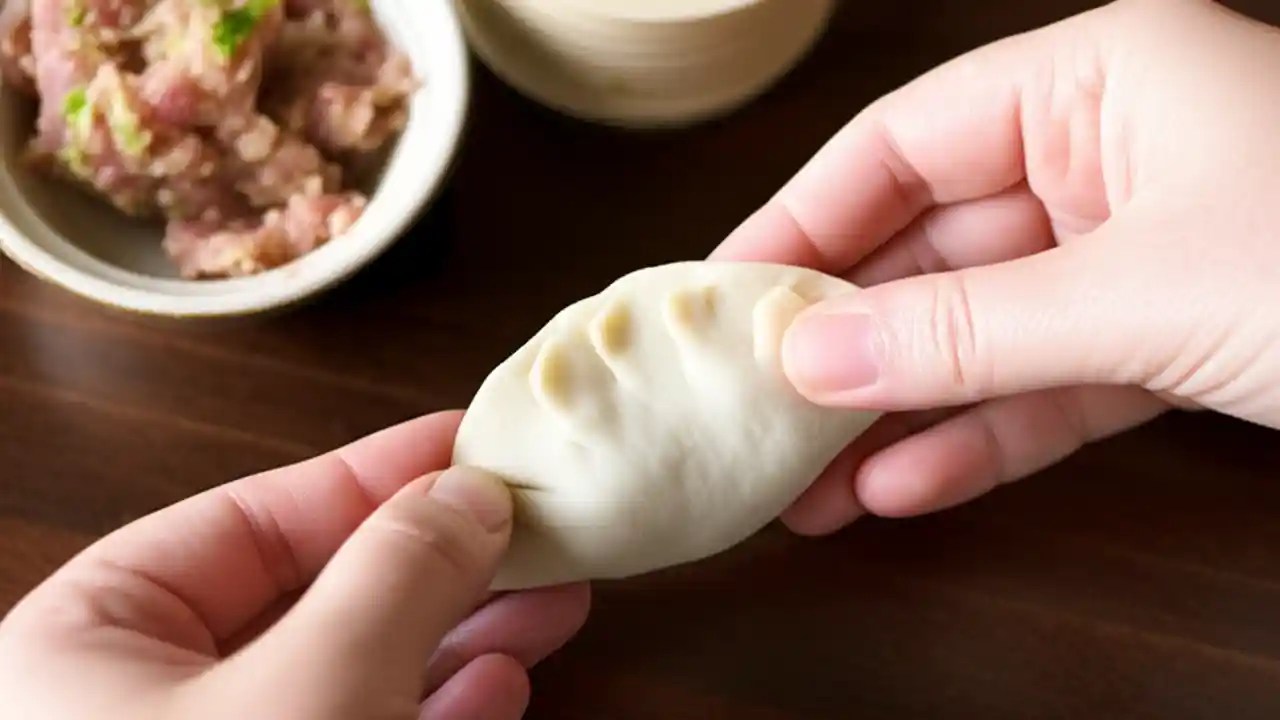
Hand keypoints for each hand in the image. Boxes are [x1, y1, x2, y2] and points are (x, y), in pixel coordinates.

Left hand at [0, 411, 589, 719]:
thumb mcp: (313, 685)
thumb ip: (393, 573)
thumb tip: (471, 489)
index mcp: (91, 639)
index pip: (250, 519)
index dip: (376, 476)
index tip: (476, 442)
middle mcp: (143, 700)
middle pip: (320, 596)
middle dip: (445, 562)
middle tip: (540, 524)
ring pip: (356, 675)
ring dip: (463, 638)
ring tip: (558, 598)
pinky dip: (436, 710)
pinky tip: (502, 681)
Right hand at [713, 0, 1279, 533]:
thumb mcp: (1140, 291)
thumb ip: (966, 330)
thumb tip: (813, 357)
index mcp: (1097, 82)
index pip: (902, 144)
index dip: (802, 223)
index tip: (723, 300)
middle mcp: (1107, 156)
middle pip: (932, 250)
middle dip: (847, 343)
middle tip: (754, 412)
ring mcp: (1138, 252)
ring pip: (985, 333)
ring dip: (900, 412)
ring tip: (807, 484)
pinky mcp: (1172, 337)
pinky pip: (1050, 386)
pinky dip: (983, 438)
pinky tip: (904, 489)